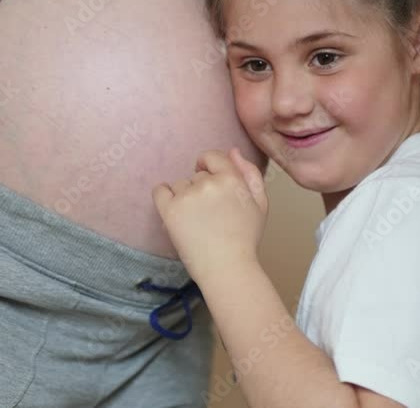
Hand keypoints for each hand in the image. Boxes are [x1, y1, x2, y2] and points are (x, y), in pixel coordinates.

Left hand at [152, 147, 268, 283]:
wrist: (228, 269)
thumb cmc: (245, 239)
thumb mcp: (260, 203)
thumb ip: (250, 173)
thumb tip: (233, 151)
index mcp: (232, 179)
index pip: (213, 156)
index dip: (209, 166)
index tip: (209, 180)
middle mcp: (208, 183)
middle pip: (196, 175)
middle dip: (201, 189)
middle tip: (209, 215)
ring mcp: (187, 196)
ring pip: (180, 186)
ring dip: (185, 198)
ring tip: (196, 222)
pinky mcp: (170, 211)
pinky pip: (159, 191)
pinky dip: (163, 197)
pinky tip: (173, 210)